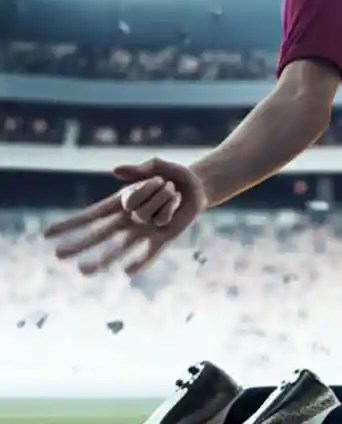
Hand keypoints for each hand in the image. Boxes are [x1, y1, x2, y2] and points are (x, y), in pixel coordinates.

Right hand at [43, 158, 208, 276]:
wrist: (198, 187)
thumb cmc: (173, 175)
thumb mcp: (158, 165)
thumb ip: (140, 168)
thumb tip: (116, 170)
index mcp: (121, 203)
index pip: (91, 215)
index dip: (70, 224)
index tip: (46, 235)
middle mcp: (129, 220)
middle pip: (100, 234)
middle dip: (79, 244)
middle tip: (58, 256)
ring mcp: (145, 230)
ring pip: (122, 244)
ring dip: (103, 258)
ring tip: (84, 271)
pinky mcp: (163, 238)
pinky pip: (149, 252)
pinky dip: (140, 261)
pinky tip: (128, 272)